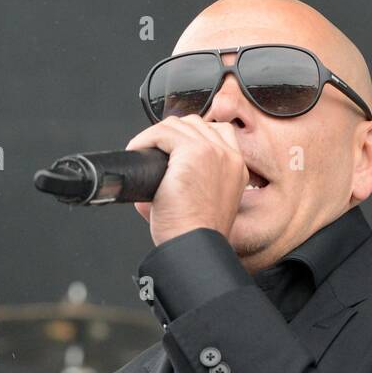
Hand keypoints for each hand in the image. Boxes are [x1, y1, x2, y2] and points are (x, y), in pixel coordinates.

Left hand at [126, 115, 247, 247]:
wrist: (194, 248)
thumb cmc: (195, 237)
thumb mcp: (200, 206)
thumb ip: (185, 187)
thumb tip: (149, 187)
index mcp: (235, 169)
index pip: (216, 133)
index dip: (189, 137)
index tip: (171, 151)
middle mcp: (228, 157)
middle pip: (195, 124)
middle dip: (171, 135)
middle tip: (153, 154)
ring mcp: (212, 151)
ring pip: (178, 125)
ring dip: (156, 136)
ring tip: (143, 153)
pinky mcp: (193, 152)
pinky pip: (162, 132)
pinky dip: (145, 140)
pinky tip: (137, 152)